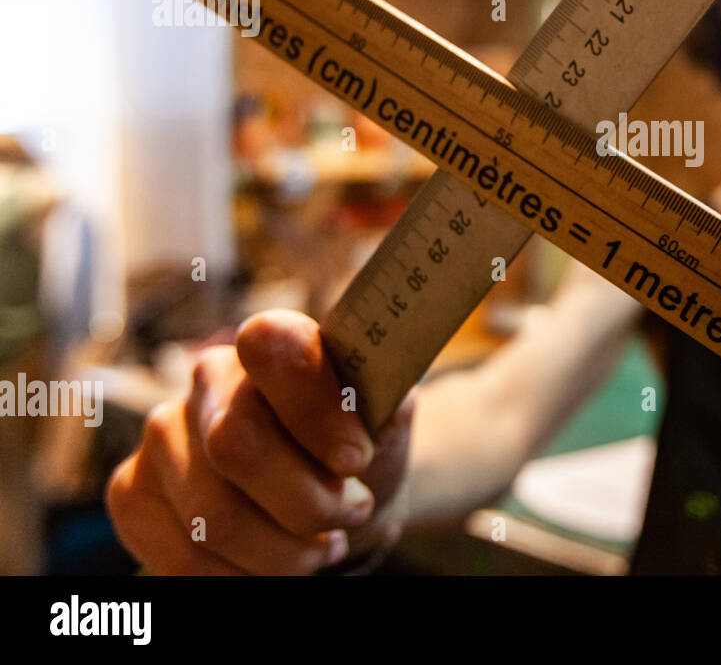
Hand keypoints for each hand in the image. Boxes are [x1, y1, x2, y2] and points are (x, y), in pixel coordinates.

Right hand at [107, 310, 413, 573]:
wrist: (337, 488)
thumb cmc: (360, 444)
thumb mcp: (389, 414)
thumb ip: (384, 400)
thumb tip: (373, 416)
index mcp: (273, 343)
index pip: (272, 347)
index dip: (314, 409)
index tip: (356, 460)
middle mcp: (208, 377)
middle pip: (237, 445)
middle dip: (308, 501)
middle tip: (350, 513)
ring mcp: (162, 433)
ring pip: (214, 517)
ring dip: (285, 552)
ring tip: (321, 545)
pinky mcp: (131, 491)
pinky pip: (182, 557)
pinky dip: (243, 576)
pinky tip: (276, 562)